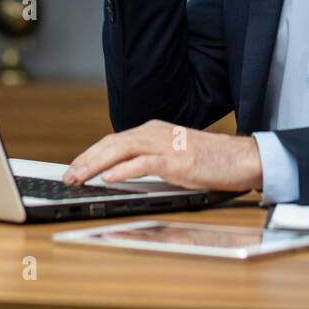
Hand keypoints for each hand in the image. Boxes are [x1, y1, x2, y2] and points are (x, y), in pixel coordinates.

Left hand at [62, 120, 261, 191]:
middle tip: (68, 176)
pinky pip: (144, 163)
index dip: (90, 155)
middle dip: (86, 160)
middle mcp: (156, 133)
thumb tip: (120, 174)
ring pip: (121, 150)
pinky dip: (123, 170)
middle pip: (111, 143)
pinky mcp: (177, 160)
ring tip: (79, 177)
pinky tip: (109, 177)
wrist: (241, 158)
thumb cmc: (210, 160)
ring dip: (96, 165)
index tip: (74, 169)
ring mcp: (166, 144)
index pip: (113, 141)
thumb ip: (148, 160)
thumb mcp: (172, 156)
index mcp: (153, 131)